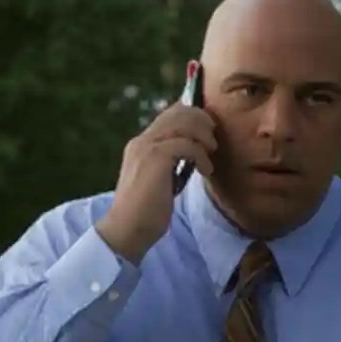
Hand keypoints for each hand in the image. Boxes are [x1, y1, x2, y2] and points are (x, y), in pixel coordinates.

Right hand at [96, 102, 215, 263]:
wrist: (127, 229)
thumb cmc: (146, 211)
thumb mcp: (159, 179)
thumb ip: (170, 162)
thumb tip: (195, 152)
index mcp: (141, 144)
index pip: (170, 114)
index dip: (193, 116)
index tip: (208, 133)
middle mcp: (142, 141)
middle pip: (178, 112)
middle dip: (202, 121)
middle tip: (213, 141)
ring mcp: (147, 147)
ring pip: (184, 122)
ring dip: (204, 135)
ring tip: (210, 153)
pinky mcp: (156, 158)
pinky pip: (188, 145)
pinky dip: (202, 156)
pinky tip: (205, 171)